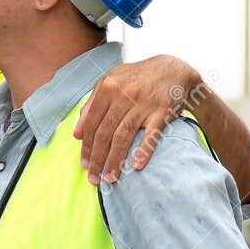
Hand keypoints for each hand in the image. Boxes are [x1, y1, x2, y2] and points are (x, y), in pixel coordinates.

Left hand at [75, 54, 200, 184]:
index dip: (86, 147)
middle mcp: (124, 94)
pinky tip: (136, 166)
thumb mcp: (111, 83)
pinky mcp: (163, 110)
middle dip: (97, 159)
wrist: (174, 69)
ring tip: (109, 179)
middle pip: (104, 133)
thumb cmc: (136, 79)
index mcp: (107, 87)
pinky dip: (144, 151)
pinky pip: (151, 134)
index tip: (84, 165)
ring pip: (123, 136)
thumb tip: (76, 135)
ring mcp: (144, 103)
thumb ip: (91, 105)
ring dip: (115, 160)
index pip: (91, 124)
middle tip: (93, 179)